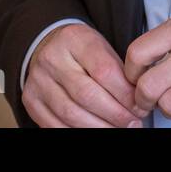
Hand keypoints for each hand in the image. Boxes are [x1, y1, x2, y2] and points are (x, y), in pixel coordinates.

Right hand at [22, 23, 143, 127]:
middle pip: (87, 94)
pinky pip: (54, 125)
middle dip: (114, 114)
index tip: (140, 106)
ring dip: (98, 127)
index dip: (125, 93)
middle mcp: (52, 59)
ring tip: (118, 129)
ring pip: (70, 113)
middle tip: (133, 123)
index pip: (104, 70)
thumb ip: (118, 70)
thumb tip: (138, 101)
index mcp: (75, 40)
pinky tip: (96, 131)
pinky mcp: (31, 101)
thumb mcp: (102, 47)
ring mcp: (38, 81)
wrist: (48, 47)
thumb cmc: (82, 50)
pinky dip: (78, 132)